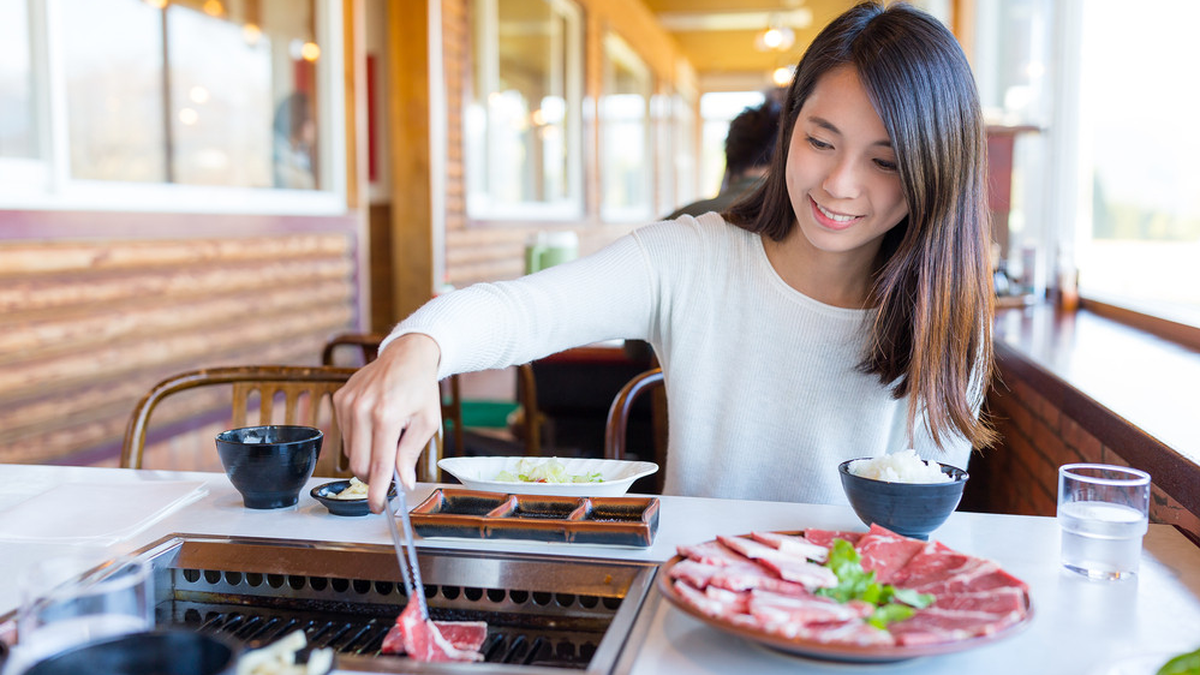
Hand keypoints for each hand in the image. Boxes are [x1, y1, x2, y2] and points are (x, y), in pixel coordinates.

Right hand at [333, 333, 442, 512]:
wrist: (407, 355)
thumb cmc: (420, 388)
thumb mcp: (426, 422)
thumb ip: (411, 453)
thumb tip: (402, 482)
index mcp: (385, 415)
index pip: (377, 465)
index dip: (376, 491)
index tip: (376, 507)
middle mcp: (361, 409)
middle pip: (358, 464)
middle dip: (373, 475)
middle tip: (391, 470)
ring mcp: (346, 403)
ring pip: (350, 451)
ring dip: (368, 453)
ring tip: (388, 433)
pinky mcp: (339, 400)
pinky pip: (345, 434)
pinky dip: (360, 438)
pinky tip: (376, 422)